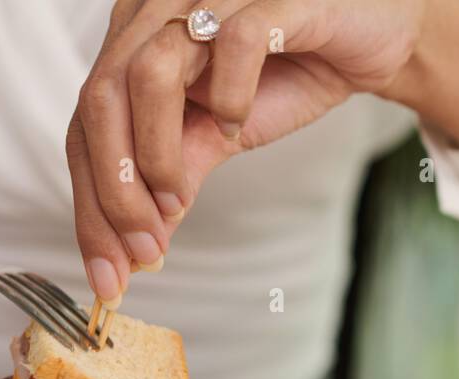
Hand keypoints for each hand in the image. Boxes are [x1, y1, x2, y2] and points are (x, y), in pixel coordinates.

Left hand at [67, 0, 458, 302]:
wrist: (371, 34)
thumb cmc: (288, 71)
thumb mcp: (218, 135)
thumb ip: (174, 176)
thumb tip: (137, 246)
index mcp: (134, 39)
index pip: (86, 125)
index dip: (90, 202)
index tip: (110, 271)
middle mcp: (159, 6)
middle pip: (100, 100)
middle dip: (113, 190)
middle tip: (141, 250)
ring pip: (148, 72)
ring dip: (155, 153)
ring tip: (176, 200)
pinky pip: (231, 43)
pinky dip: (227, 97)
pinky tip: (236, 127)